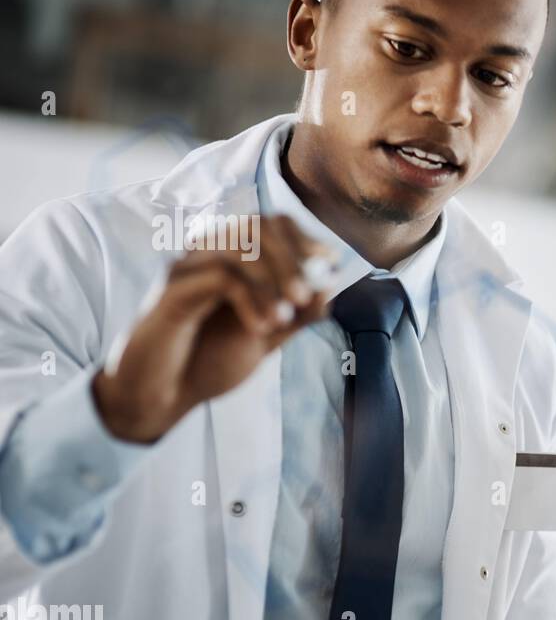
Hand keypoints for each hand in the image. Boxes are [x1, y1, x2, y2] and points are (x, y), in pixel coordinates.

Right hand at [92, 215, 335, 442]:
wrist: (161, 397)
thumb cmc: (208, 361)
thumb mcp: (266, 336)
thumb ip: (298, 313)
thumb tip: (330, 283)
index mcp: (231, 258)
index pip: (272, 223)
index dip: (305, 238)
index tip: (329, 263)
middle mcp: (207, 253)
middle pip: (257, 226)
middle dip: (292, 259)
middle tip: (306, 298)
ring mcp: (187, 268)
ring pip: (239, 247)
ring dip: (273, 281)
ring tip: (286, 319)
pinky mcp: (173, 291)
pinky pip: (220, 278)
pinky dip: (250, 300)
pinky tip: (262, 328)